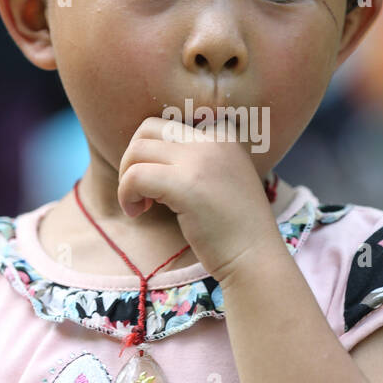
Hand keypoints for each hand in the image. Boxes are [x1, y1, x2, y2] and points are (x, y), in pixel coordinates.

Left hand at [117, 116, 282, 284]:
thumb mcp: (222, 182)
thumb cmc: (235, 231)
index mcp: (223, 137)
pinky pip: (135, 176)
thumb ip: (195, 164)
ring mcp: (201, 159)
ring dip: (127, 177)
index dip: (154, 153)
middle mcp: (213, 140)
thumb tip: (147, 160)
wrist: (256, 258)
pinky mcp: (186, 184)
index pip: (169, 124)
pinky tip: (137, 213)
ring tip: (140, 205)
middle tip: (141, 192)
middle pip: (149, 129)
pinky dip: (126, 194)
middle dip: (133, 159)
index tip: (158, 184)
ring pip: (138, 150)